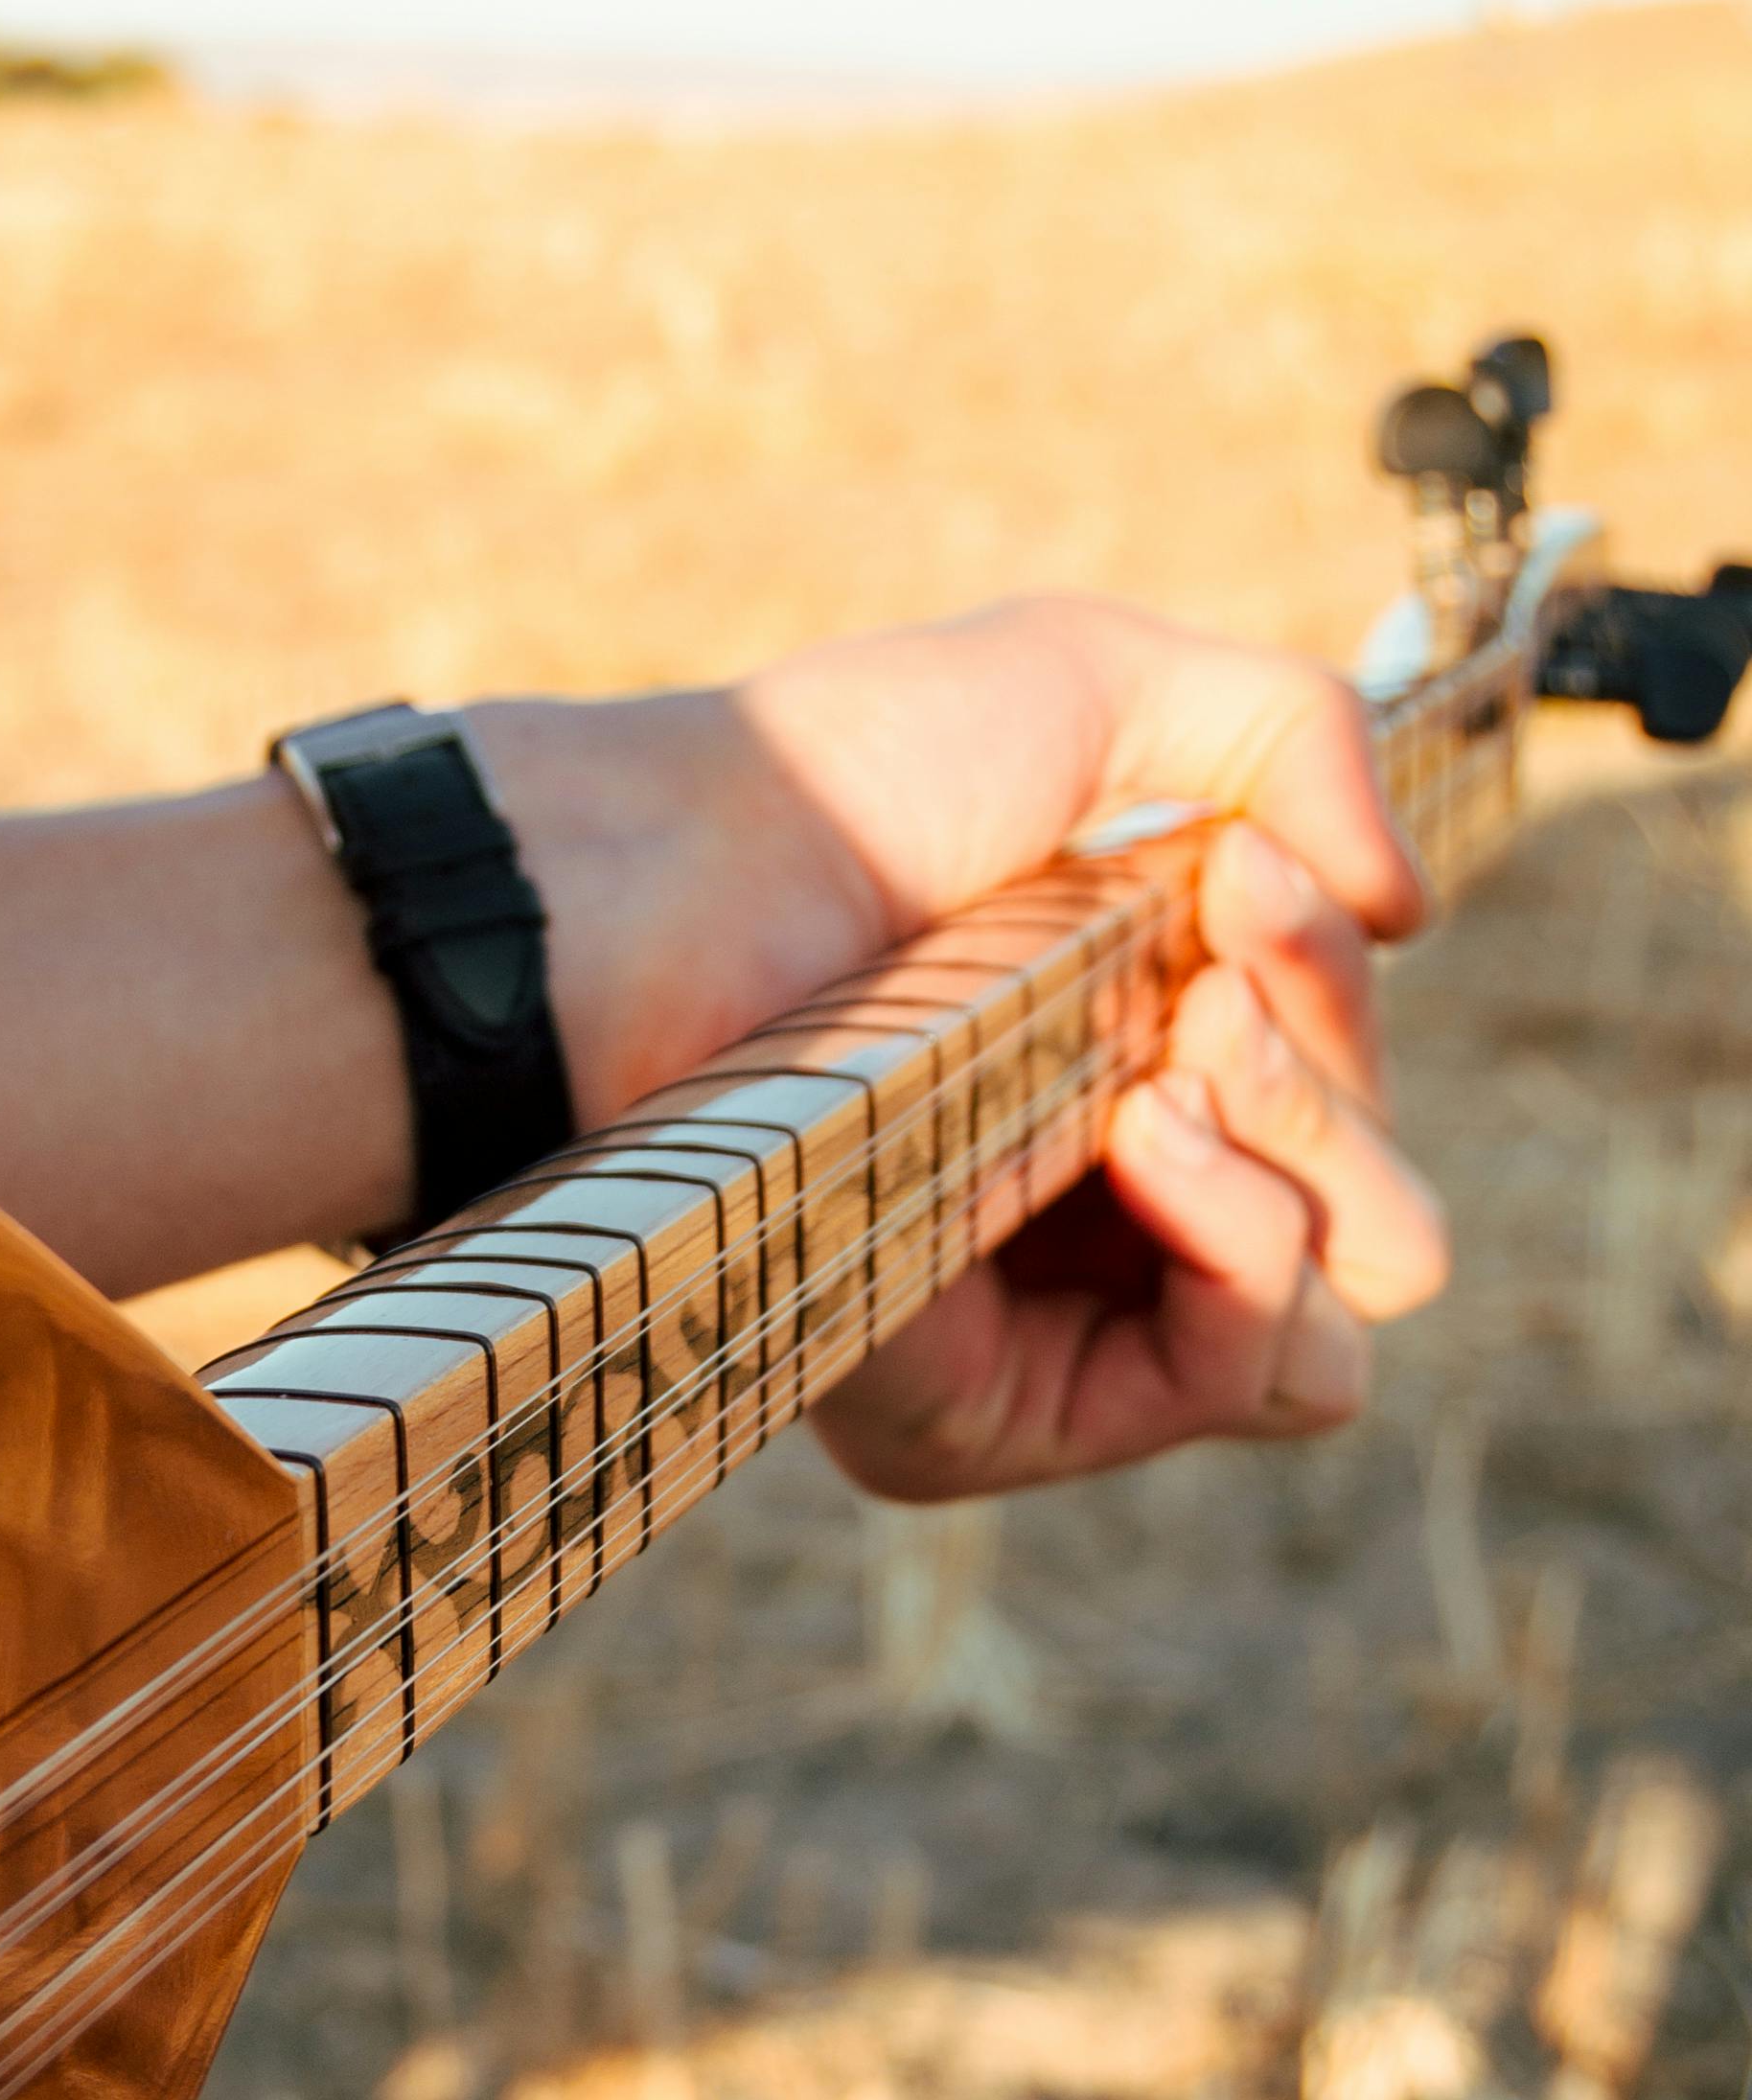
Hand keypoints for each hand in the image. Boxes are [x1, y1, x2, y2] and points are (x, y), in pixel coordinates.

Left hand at [464, 594, 1450, 1496]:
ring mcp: (1040, 1332)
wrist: (683, 887)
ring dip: (1310, 1151)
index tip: (1241, 877)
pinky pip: (1247, 1376)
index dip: (1329, 997)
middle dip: (1334, 1079)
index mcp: (1117, 1075)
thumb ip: (1295, 736)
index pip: (1336, 1116)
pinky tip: (1153, 1125)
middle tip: (1206, 969)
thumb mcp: (1095, 685)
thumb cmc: (844, 784)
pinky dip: (1254, 1242)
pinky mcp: (982, 1414)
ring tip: (1170, 1052)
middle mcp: (1088, 1222)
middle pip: (1371, 1230)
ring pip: (1336, 1322)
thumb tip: (1414, 911)